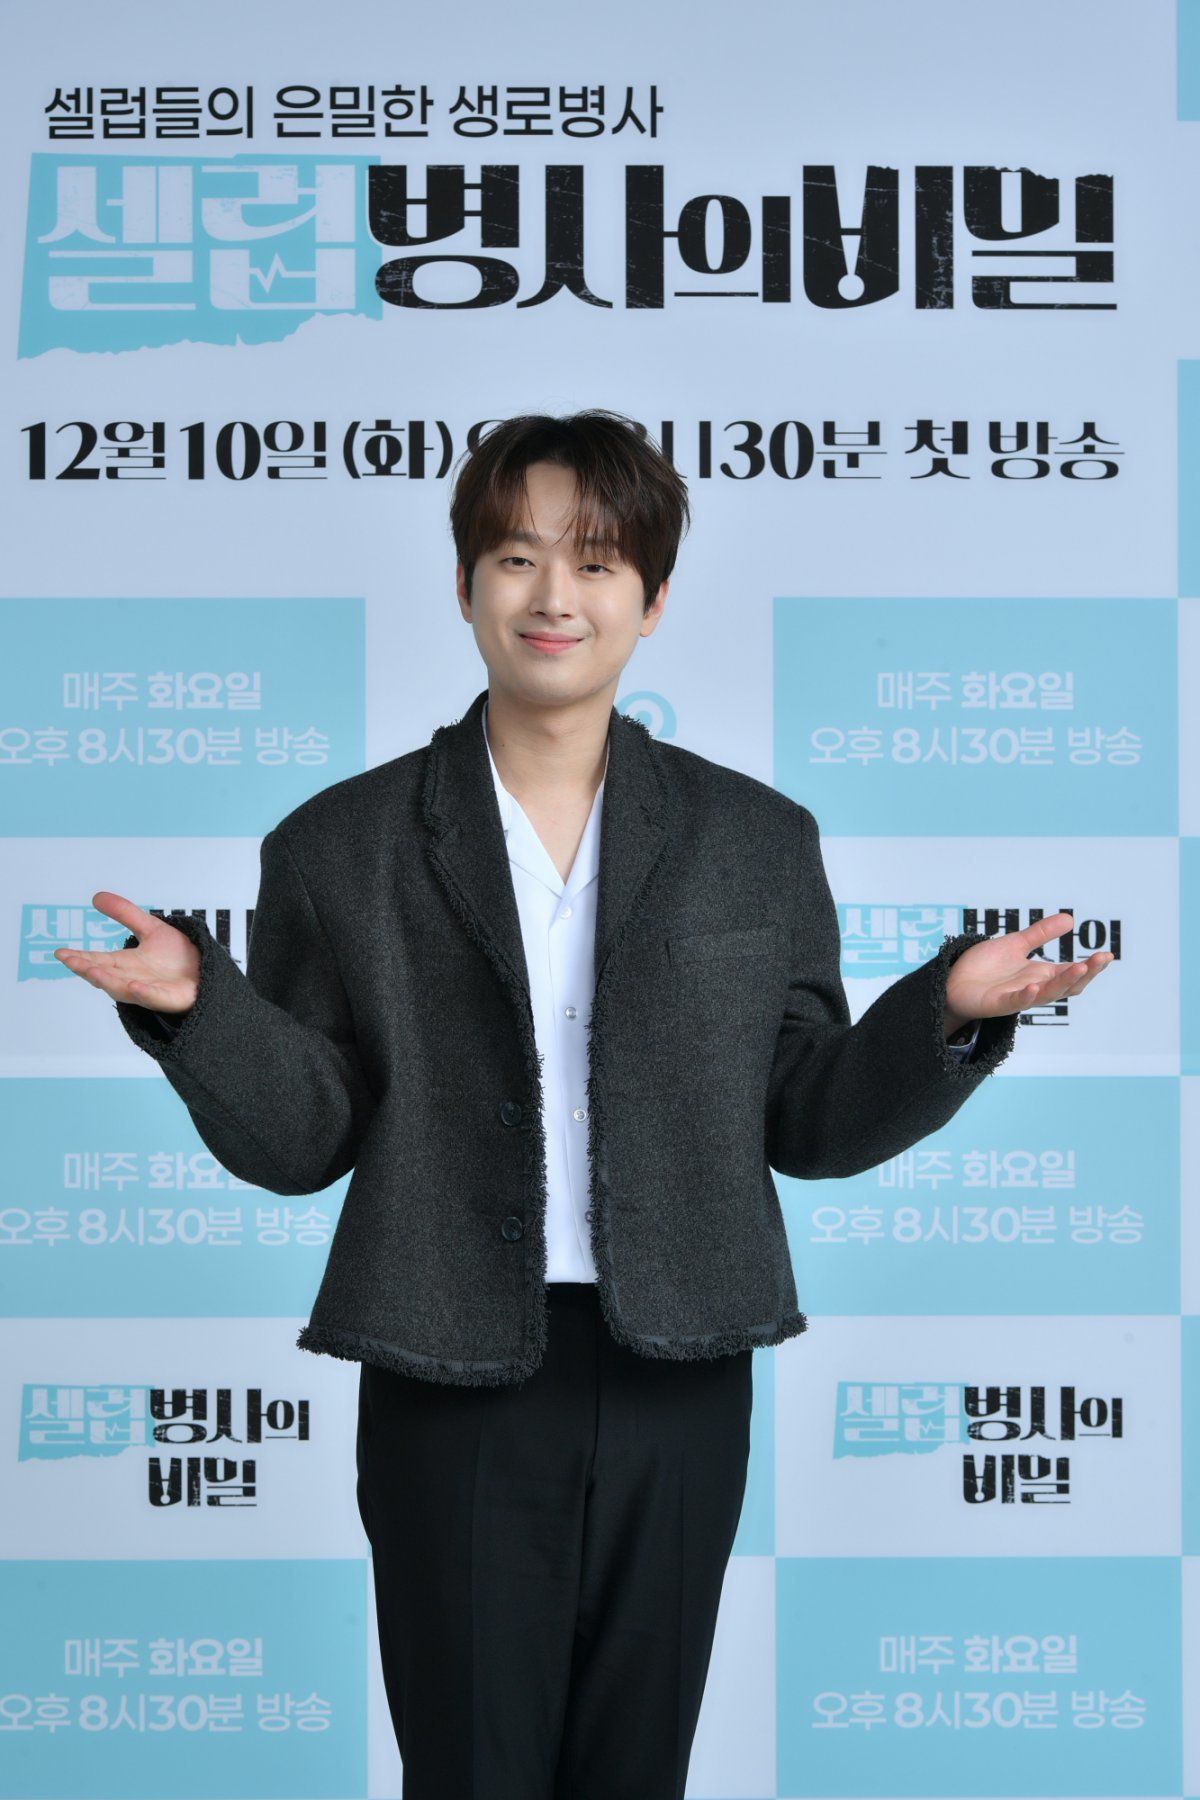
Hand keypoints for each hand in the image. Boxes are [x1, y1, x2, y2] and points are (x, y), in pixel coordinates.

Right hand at [54, 892, 199, 1012]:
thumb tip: (96, 897)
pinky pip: (155, 997)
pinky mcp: (170, 998)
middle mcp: (132, 979)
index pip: (97, 960)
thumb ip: (125, 914)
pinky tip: (135, 985)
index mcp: (125, 964)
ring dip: (108, 981)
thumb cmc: (177, 956)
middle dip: (87, 969)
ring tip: (92, 971)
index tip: (60, 953)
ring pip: (124, 989)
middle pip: (105, 975)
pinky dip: (144, 993)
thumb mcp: (150, 928)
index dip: (79, 958)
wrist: (205, 971)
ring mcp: (150, 990)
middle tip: (69, 961)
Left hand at [944, 911, 1113, 1035]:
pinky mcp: (998, 1004)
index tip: (1107, 955)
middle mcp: (1033, 987)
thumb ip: (1040, 934)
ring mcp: (1017, 997)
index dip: (1091, 966)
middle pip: (1066, 985)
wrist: (953, 981)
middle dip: (1085, 973)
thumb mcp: (1016, 944)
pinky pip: (1015, 1002)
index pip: (1071, 973)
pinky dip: (1026, 996)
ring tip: (1080, 968)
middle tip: (1101, 959)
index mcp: (1040, 975)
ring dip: (1063, 982)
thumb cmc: (984, 967)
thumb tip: (1070, 919)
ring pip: (1046, 994)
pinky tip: (1033, 987)